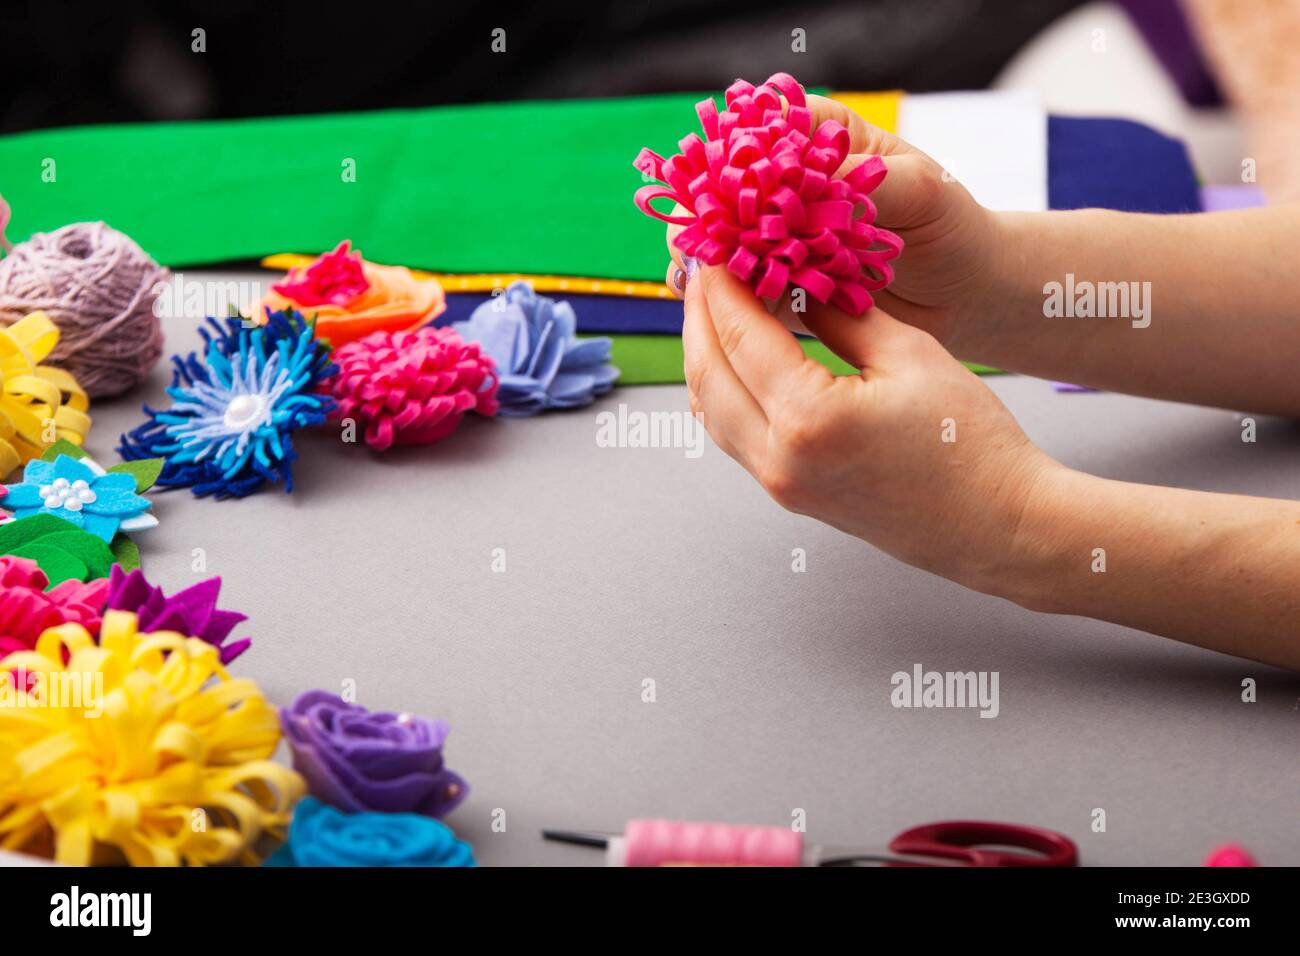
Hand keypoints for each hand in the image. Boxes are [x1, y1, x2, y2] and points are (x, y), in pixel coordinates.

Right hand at [666, 94, 1000, 353]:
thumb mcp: (918, 190)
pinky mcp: (776, 285)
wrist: (966, 293)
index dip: (739, 151)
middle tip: (713, 236)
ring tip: (714, 273)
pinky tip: (729, 305)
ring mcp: (777, 236)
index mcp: (820, 138)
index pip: (761, 129)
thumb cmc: (951, 227)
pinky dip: (731, 298)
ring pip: (724, 239)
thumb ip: (858, 181)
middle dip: (715, 211)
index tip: (735, 181)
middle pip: (727, 186)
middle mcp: (789, 184)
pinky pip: (740, 289)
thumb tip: (797, 180)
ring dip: (715, 257)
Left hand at [682, 262, 1056, 594]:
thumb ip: (841, 314)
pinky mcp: (788, 492)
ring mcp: (778, 483)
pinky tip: (736, 354)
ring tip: (712, 303)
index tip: (713, 244)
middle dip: (698, 313)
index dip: (721, 284)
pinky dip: (723, 386)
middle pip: (706, 373)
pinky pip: (732, 432)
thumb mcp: (909, 354)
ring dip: (704, 352)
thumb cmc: (968, 440)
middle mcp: (779, 458)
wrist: (995, 524)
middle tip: (702, 265)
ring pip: (709, 407)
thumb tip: (795, 277)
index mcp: (809, 419)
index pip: (739, 335)